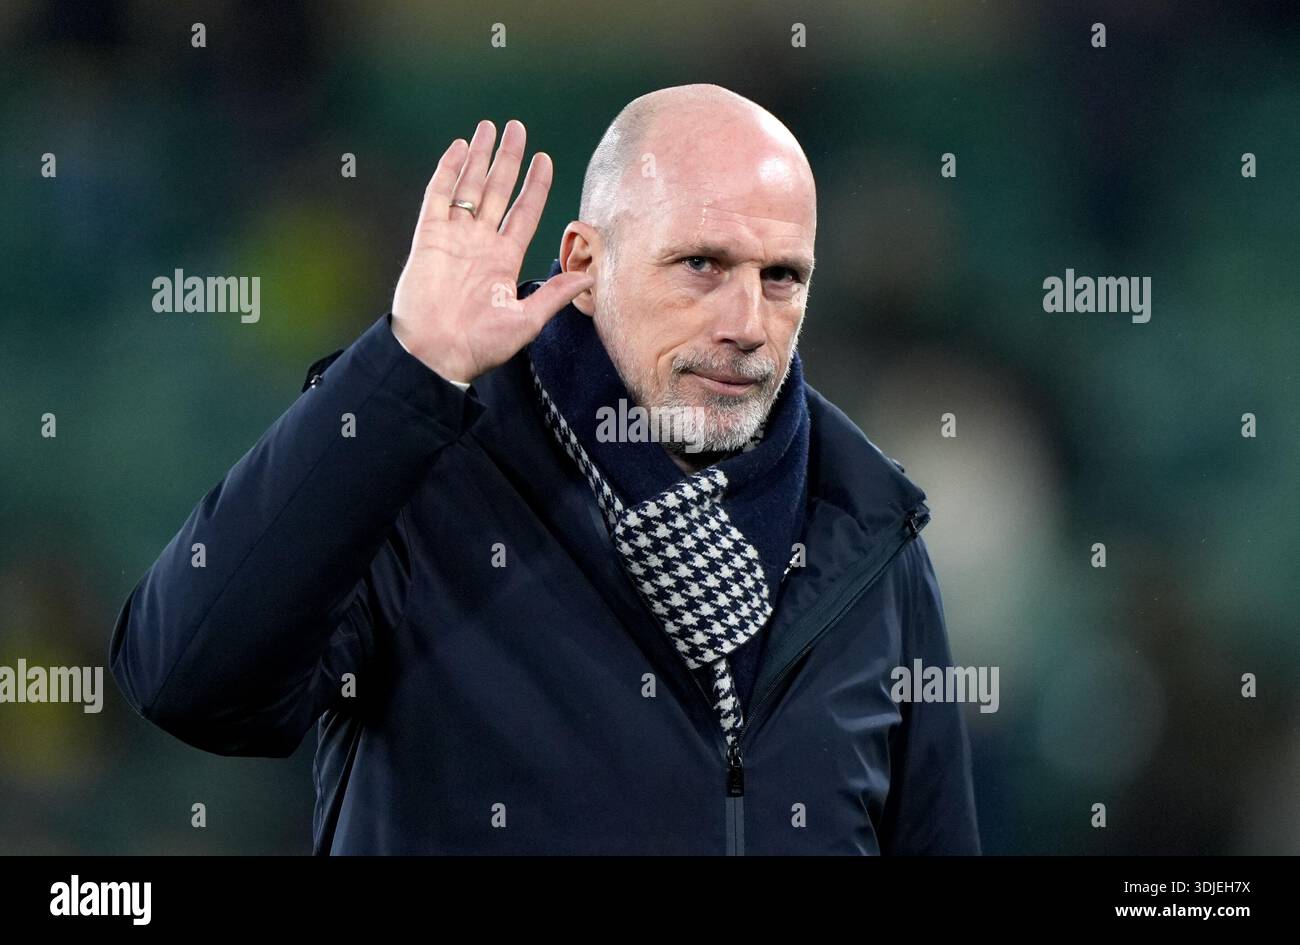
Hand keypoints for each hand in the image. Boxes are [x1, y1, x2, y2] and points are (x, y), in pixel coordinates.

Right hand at [391, 119, 593, 383]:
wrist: (434, 355)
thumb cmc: (479, 345)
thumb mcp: (527, 320)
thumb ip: (554, 294)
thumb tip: (590, 276)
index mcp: (504, 260)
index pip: (525, 213)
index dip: (535, 186)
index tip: (545, 160)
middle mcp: (480, 244)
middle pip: (498, 191)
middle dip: (508, 159)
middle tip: (517, 128)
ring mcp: (454, 238)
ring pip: (470, 187)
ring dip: (479, 157)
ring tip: (489, 128)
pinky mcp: (428, 238)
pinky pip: (438, 197)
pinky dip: (448, 172)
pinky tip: (459, 148)